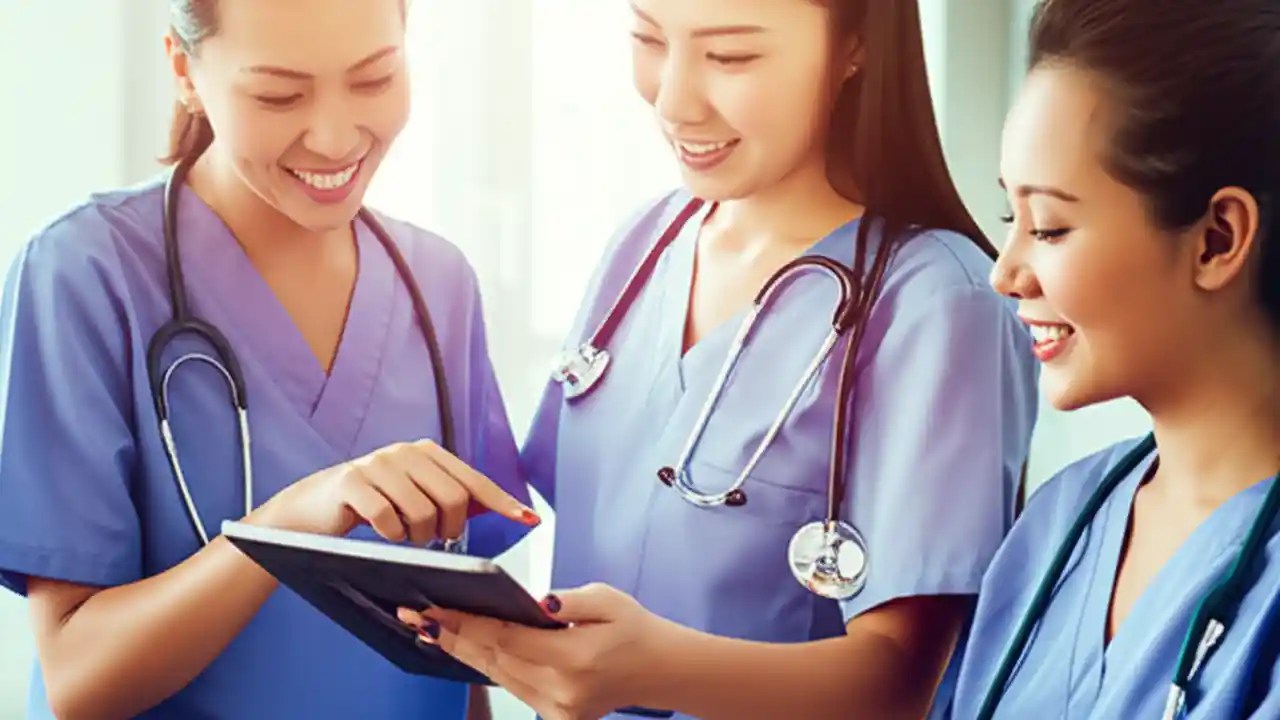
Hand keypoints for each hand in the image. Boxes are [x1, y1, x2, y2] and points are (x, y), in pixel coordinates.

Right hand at [249, 439, 538, 544]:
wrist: (311, 509)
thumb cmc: (372, 507)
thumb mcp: (414, 499)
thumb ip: (452, 500)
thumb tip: (508, 511)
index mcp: (427, 453)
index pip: (473, 481)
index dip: (502, 502)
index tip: (529, 520)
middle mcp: (405, 452)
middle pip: (453, 500)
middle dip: (448, 530)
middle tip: (432, 539)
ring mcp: (378, 464)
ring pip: (423, 513)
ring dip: (417, 536)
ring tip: (402, 535)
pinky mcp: (353, 482)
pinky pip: (389, 519)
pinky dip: (391, 536)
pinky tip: (382, 535)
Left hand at [398, 584, 675, 719]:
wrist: (659, 669)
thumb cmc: (633, 628)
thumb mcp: (607, 599)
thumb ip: (567, 600)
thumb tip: (534, 602)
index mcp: (574, 658)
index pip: (506, 637)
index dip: (466, 623)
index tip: (434, 608)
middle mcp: (561, 689)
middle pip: (492, 660)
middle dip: (451, 635)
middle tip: (415, 615)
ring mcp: (557, 709)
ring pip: (496, 676)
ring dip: (462, 652)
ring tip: (431, 629)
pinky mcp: (555, 717)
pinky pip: (511, 687)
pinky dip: (486, 666)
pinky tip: (464, 648)